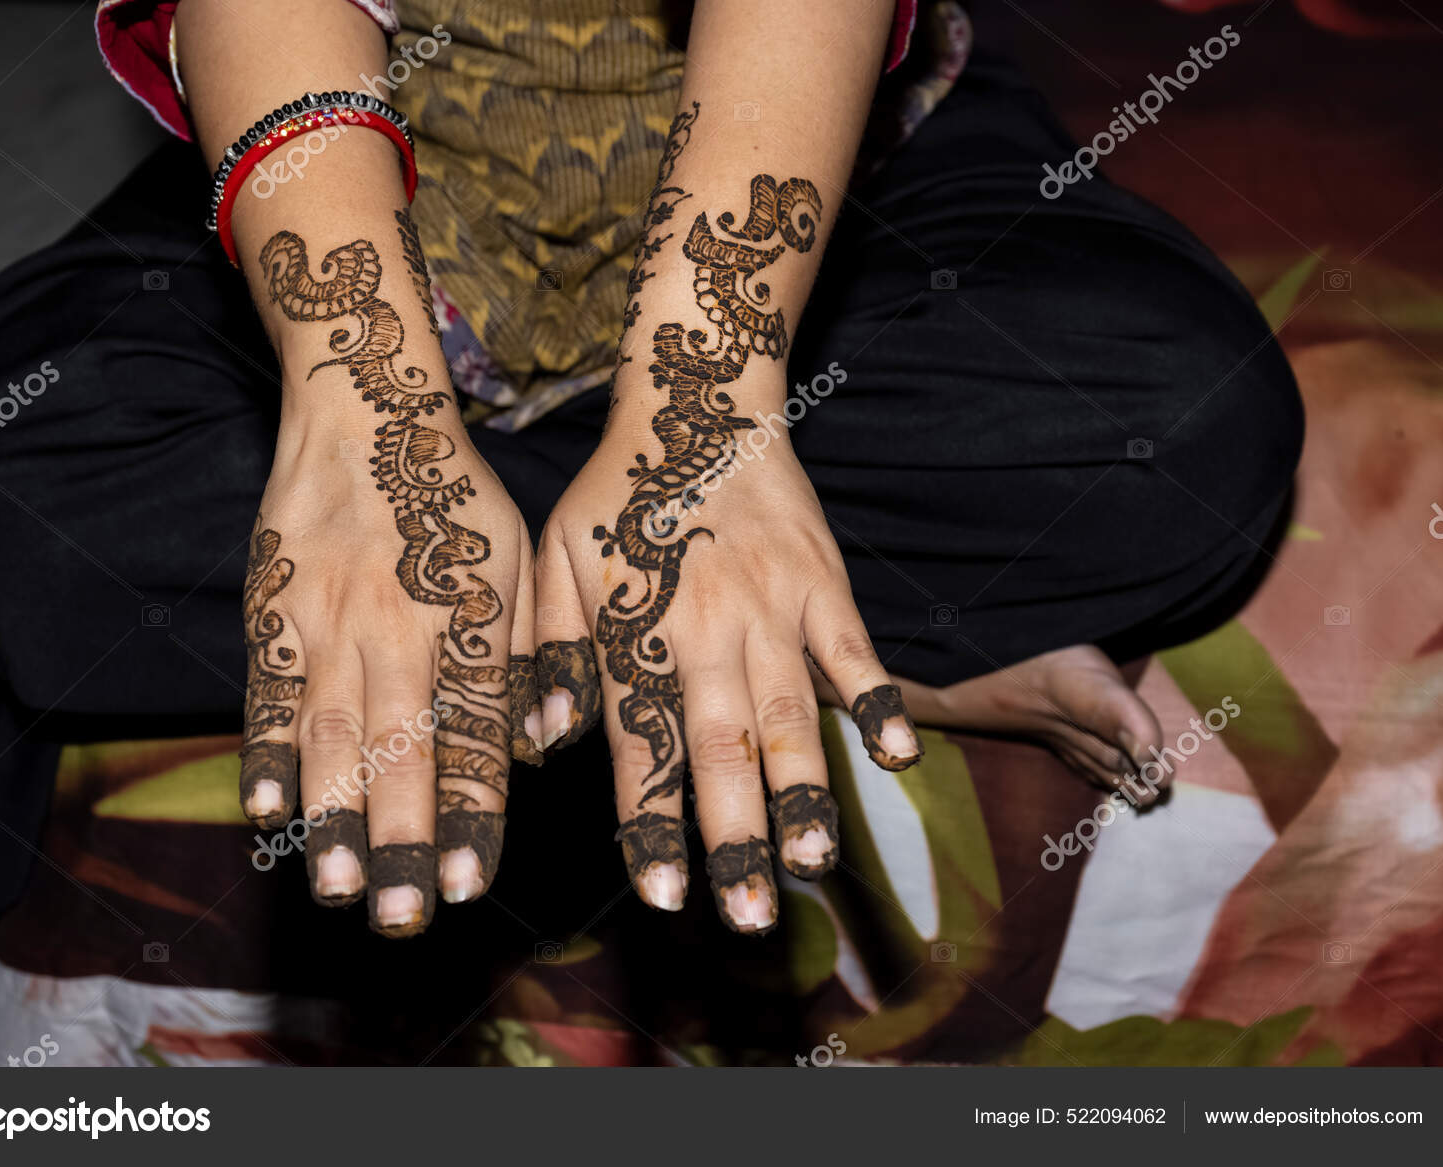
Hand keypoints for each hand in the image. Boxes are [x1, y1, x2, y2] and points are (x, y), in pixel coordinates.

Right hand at [238, 230, 537, 937]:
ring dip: (333, 816)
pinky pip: (270, 691)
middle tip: (399, 916)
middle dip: (401, 841)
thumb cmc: (454, 495)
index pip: (475, 734)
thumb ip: (530, 653)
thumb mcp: (519, 560)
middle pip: (401, 748)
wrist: (364, 409)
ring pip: (332, 732)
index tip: (471, 883)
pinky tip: (268, 809)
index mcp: (471, 618)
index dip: (472, 813)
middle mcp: (402, 626)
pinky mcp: (275, 609)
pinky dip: (269, 752)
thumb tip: (537, 746)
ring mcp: (331, 619)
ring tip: (333, 887)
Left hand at [535, 377, 921, 933]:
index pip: (640, 746)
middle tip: (745, 913)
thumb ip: (549, 650)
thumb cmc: (617, 495)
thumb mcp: (556, 561)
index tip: (665, 894)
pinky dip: (876, 701)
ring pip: (787, 712)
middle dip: (731, 835)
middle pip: (718, 747)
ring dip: (800, 790)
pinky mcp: (820, 582)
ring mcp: (769, 606)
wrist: (695, 406)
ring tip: (810, 861)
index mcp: (633, 633)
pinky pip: (854, 649)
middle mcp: (701, 630)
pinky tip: (897, 758)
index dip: (652, 823)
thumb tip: (545, 740)